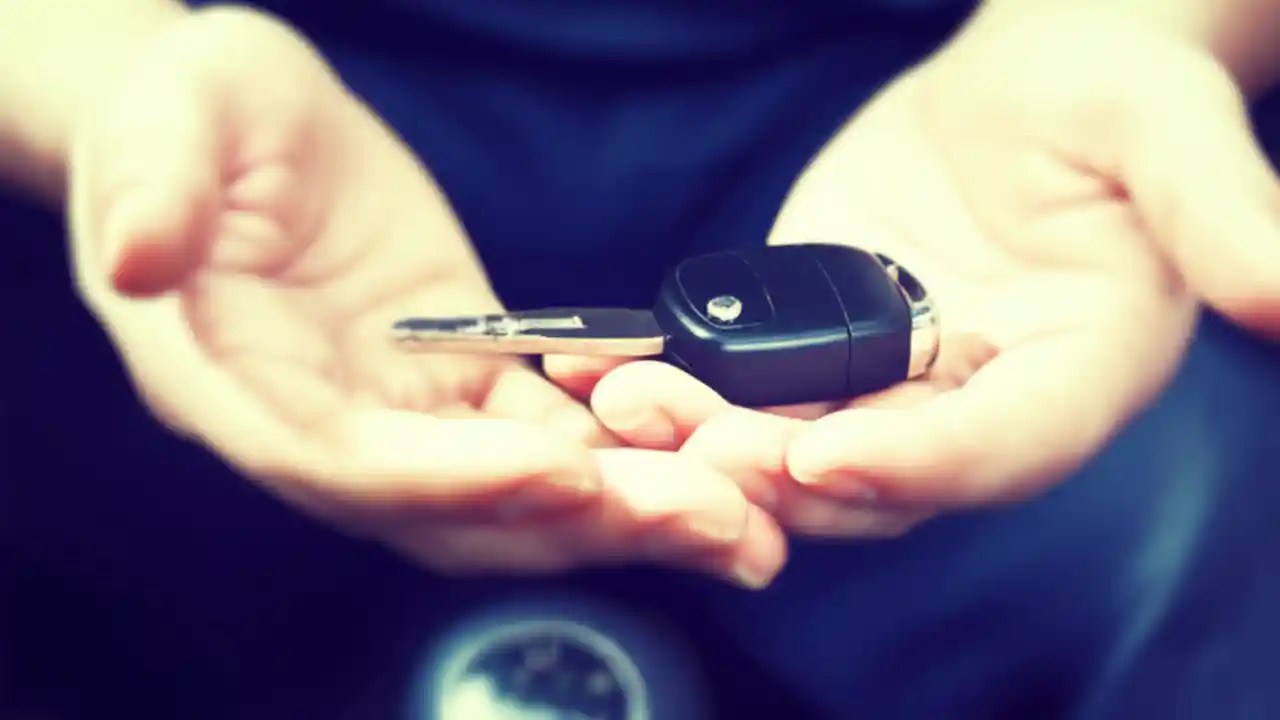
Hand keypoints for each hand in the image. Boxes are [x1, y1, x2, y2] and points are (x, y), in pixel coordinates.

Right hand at [68, 7, 783, 586]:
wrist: (240, 122)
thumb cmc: (192, 114)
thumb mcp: (168, 118)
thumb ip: (152, 188)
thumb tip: (136, 258)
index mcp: (232, 381)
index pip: (340, 462)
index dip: (449, 478)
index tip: (563, 467)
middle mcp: (318, 426)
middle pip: (450, 510)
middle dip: (580, 522)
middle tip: (708, 520)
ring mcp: (396, 413)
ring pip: (513, 492)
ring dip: (624, 512)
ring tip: (738, 520)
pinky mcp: (458, 382)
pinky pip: (546, 434)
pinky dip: (623, 456)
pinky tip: (704, 463)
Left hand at [549, 8, 1279, 534]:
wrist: (1037, 85)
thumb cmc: (1116, 99)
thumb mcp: (1170, 136)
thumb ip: (1223, 216)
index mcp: (1076, 376)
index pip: (1000, 447)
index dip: (916, 462)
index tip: (822, 453)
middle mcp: (978, 403)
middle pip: (878, 471)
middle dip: (779, 469)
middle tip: (687, 444)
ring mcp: (891, 381)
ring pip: (794, 443)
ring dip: (705, 439)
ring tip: (622, 400)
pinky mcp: (821, 341)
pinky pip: (748, 384)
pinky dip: (681, 386)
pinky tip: (604, 368)